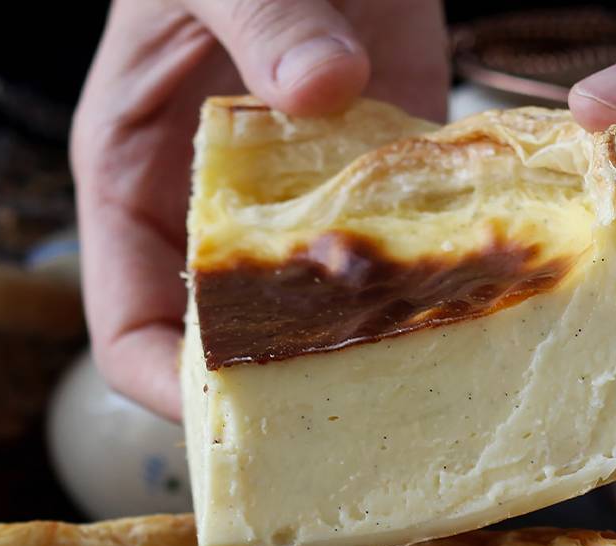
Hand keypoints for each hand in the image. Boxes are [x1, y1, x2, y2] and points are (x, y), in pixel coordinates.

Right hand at [71, 0, 447, 418]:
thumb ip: (263, 16)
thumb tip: (321, 86)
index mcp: (132, 184)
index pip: (129, 331)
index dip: (170, 393)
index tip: (237, 426)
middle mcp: (212, 215)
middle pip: (229, 350)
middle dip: (284, 398)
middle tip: (358, 433)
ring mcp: (296, 200)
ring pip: (319, 316)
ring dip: (371, 350)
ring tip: (433, 385)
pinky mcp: (374, 171)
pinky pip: (399, 247)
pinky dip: (436, 277)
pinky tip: (486, 300)